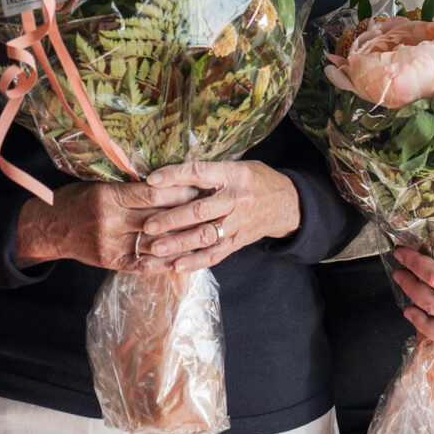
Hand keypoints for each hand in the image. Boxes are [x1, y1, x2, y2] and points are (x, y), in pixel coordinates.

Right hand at [13, 181, 199, 270]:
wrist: (50, 227)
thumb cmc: (77, 199)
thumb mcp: (99, 184)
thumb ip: (128, 186)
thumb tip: (167, 181)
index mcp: (108, 197)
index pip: (152, 194)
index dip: (179, 191)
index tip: (199, 186)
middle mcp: (110, 222)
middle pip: (158, 218)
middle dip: (186, 213)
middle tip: (210, 207)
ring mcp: (110, 245)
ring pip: (155, 243)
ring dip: (181, 239)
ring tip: (204, 232)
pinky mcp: (111, 262)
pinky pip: (144, 265)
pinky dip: (165, 262)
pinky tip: (184, 258)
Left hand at [136, 161, 302, 272]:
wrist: (286, 203)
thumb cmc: (255, 180)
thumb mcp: (238, 166)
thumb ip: (210, 170)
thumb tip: (171, 171)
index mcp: (234, 175)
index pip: (200, 173)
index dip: (175, 176)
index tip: (151, 181)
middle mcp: (236, 199)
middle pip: (201, 210)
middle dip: (172, 219)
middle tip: (148, 226)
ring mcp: (238, 223)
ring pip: (205, 236)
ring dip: (178, 244)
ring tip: (154, 249)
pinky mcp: (238, 242)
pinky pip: (215, 255)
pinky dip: (195, 262)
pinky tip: (175, 266)